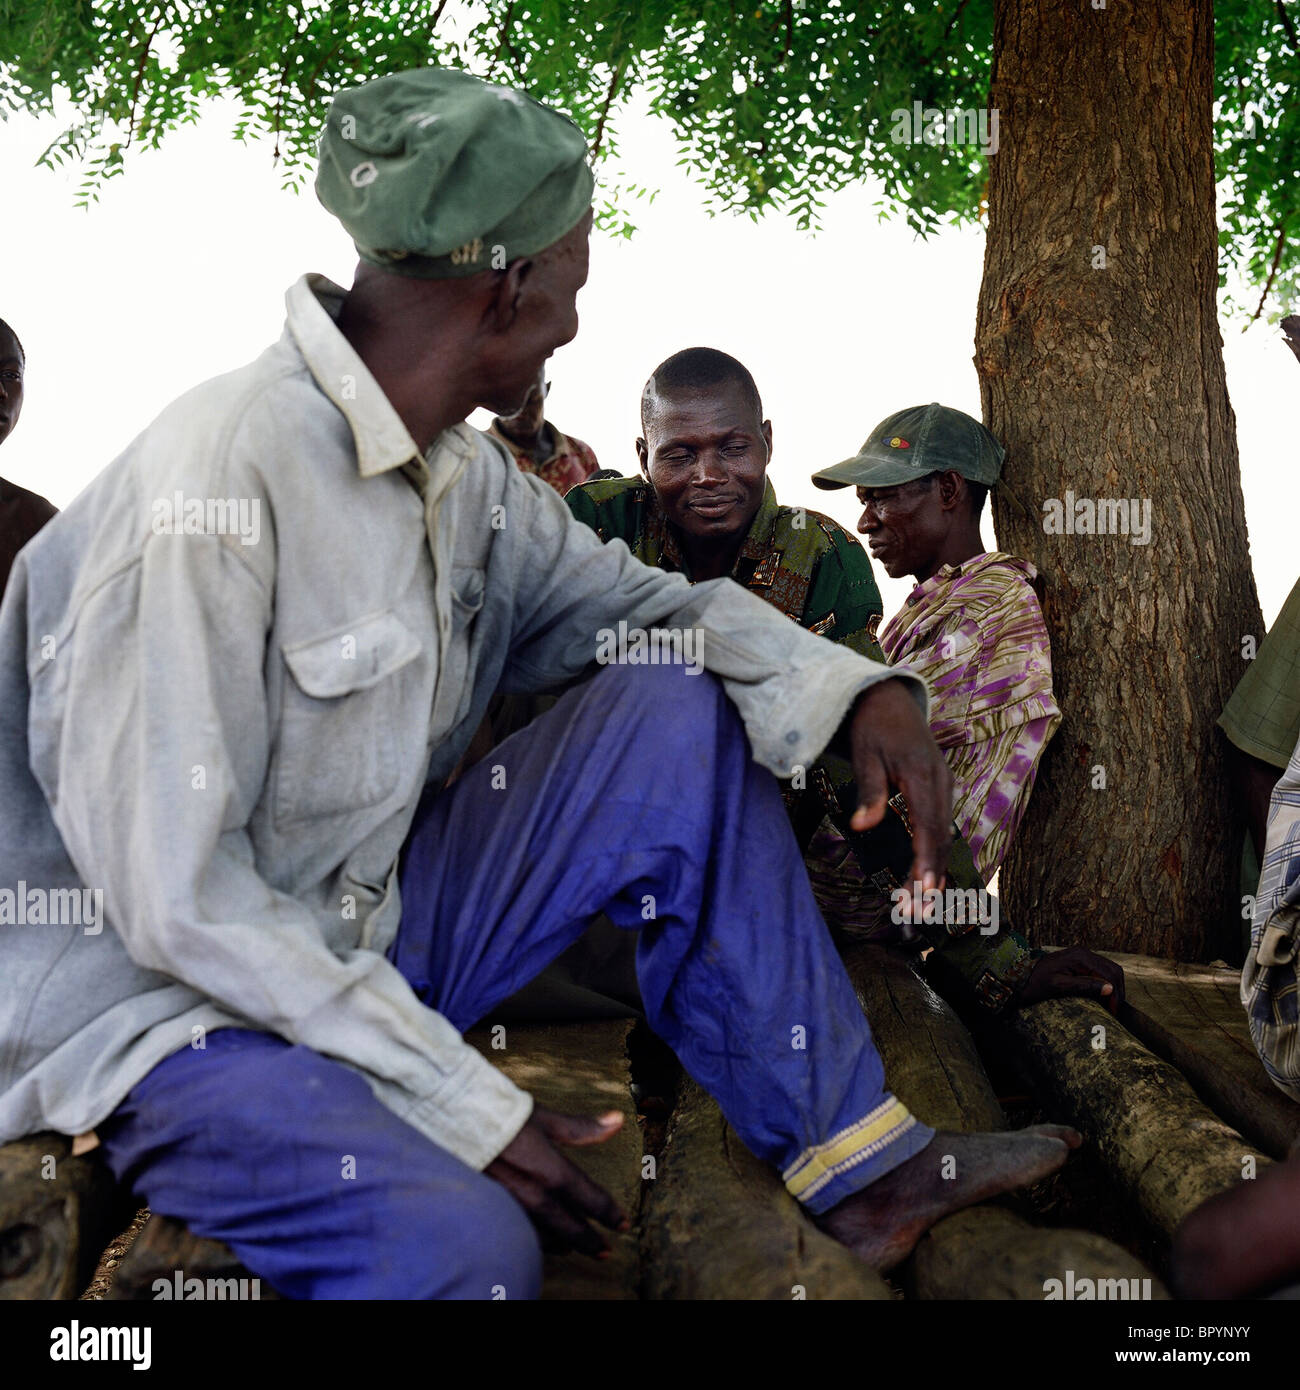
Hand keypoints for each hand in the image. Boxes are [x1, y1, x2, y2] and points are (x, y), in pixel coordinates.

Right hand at [484, 1104, 628, 1256]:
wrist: (454, 1124)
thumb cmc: (501, 1116)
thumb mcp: (546, 1119)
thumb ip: (582, 1128)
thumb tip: (617, 1121)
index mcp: (552, 1173)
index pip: (590, 1200)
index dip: (609, 1213)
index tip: (622, 1223)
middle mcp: (534, 1197)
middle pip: (570, 1228)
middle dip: (590, 1241)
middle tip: (605, 1251)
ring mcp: (513, 1208)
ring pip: (544, 1236)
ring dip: (561, 1243)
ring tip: (571, 1247)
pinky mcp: (493, 1211)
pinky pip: (520, 1233)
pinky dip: (534, 1239)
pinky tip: (537, 1238)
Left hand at [847, 677, 952, 916]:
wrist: (887, 698)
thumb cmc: (870, 726)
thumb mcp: (863, 754)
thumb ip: (868, 791)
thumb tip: (861, 826)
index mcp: (921, 772)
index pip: (928, 824)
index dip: (927, 859)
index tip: (925, 888)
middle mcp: (940, 780)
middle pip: (940, 834)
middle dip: (932, 874)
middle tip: (920, 910)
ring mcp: (944, 783)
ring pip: (943, 832)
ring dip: (933, 867)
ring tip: (920, 902)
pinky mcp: (940, 787)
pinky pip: (940, 823)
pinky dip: (933, 851)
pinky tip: (925, 875)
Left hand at [1016, 947, 1125, 1014]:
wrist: (1018, 975)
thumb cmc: (1035, 982)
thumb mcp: (1059, 986)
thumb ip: (1085, 985)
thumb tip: (1110, 989)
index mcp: (1080, 957)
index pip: (1108, 975)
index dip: (1115, 994)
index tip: (1114, 1012)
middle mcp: (1084, 952)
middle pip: (1113, 970)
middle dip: (1118, 991)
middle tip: (1115, 1011)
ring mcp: (1082, 955)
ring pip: (1109, 969)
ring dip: (1114, 986)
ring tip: (1111, 1005)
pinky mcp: (1079, 960)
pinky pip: (1100, 970)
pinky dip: (1106, 982)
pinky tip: (1103, 996)